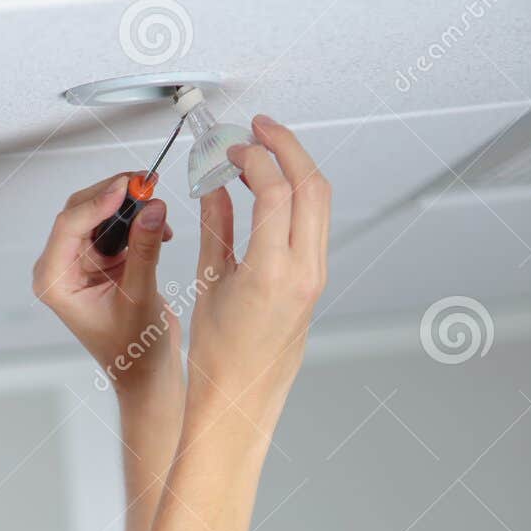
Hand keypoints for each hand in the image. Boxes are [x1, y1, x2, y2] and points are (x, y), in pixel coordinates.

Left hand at [32, 172, 181, 396]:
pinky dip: (136, 222)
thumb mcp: (140, 296)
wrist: (146, 370)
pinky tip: (159, 230)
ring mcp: (80, 263)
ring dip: (128, 207)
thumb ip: (144, 249)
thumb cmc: (134, 350)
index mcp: (55, 282)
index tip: (126, 186)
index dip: (97, 201)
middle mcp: (62, 269)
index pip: (68, 225)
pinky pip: (114, 227)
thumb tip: (153, 207)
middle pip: (80, 212)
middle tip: (146, 184)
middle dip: (113, 196)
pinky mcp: (100, 261)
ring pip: (98, 214)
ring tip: (158, 210)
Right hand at [185, 116, 329, 431]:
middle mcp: (303, 273)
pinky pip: (316, 224)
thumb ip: (216, 225)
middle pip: (311, 184)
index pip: (275, 190)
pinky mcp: (316, 281)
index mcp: (272, 273)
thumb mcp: (210, 283)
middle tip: (259, 129)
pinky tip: (274, 190)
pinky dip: (299, 196)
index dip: (253, 158)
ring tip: (267, 152)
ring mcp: (315, 277)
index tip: (231, 149)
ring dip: (297, 167)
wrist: (239, 401)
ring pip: (320, 201)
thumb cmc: (219, 359)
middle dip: (286, 146)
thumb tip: (215, 185)